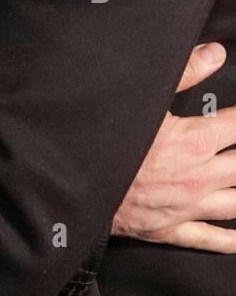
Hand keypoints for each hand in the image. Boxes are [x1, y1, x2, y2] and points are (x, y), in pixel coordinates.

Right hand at [113, 42, 235, 250]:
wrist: (75, 181)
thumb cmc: (106, 138)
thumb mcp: (143, 99)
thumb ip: (184, 73)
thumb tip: (214, 54)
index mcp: (195, 141)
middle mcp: (199, 177)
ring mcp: (188, 207)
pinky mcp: (171, 229)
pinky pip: (209, 239)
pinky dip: (228, 241)